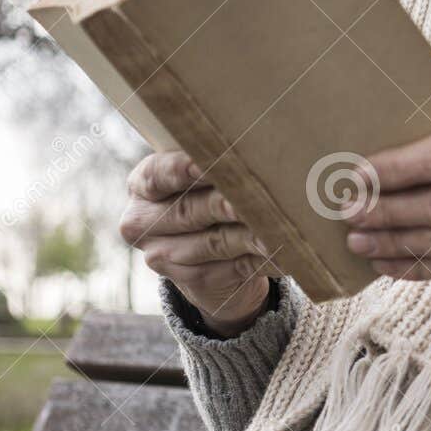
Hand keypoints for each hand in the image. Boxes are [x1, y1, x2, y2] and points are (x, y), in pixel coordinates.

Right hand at [119, 151, 278, 335]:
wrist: (208, 253)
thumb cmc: (206, 192)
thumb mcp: (198, 174)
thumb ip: (213, 160)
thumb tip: (249, 148)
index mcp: (141, 186)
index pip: (158, 175)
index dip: (184, 169)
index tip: (208, 163)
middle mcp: (143, 223)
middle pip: (189, 210)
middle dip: (226, 201)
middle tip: (255, 193)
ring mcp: (166, 257)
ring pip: (216, 242)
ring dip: (252, 233)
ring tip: (280, 222)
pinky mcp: (198, 282)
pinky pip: (238, 268)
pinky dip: (266, 258)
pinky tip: (288, 251)